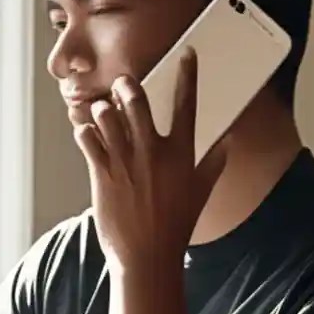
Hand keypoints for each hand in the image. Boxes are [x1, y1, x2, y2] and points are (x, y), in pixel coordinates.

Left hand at [72, 49, 226, 272]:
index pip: (187, 105)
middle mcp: (152, 154)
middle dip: (129, 86)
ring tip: (101, 110)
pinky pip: (88, 142)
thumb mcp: (201, 193)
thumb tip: (228, 142)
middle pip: (139, 102)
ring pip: (108, 118)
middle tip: (125, 82)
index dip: (188, 76)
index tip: (186, 56)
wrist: (146, 257)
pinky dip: (84, 131)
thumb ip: (214, 164)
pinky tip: (85, 131)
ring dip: (102, 109)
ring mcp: (125, 164)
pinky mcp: (101, 176)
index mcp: (181, 155)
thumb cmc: (175, 227)